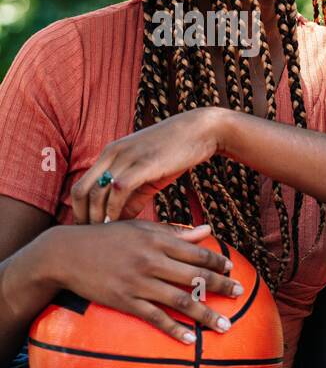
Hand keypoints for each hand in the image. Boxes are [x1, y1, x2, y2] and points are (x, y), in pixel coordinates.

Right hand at [38, 221, 243, 343]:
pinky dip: (174, 329)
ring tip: (225, 326)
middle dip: (221, 286)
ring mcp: (138, 283)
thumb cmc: (108, 238)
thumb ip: (176, 232)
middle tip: (240, 294)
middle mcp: (151, 261)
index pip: (197, 253)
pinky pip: (154, 318)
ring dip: (206, 314)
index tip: (232, 269)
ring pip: (180, 300)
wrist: (65, 253)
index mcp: (157, 241)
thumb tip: (208, 231)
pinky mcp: (124, 301)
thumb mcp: (142, 229)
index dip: (217, 262)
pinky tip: (190, 340)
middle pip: (195, 277)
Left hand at [71, 108, 226, 223]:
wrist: (202, 130)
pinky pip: (118, 190)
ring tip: (106, 235)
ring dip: (98, 217)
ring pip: (97, 193)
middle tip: (93, 237)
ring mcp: (126, 158)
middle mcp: (111, 154)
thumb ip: (135, 196)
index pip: (81, 186)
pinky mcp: (143, 164)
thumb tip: (122, 218)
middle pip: (80, 191)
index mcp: (110, 154)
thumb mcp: (150, 174)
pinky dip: (115, 209)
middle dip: (83, 217)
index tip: (89, 230)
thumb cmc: (177, 152)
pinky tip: (122, 223)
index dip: (80, 211)